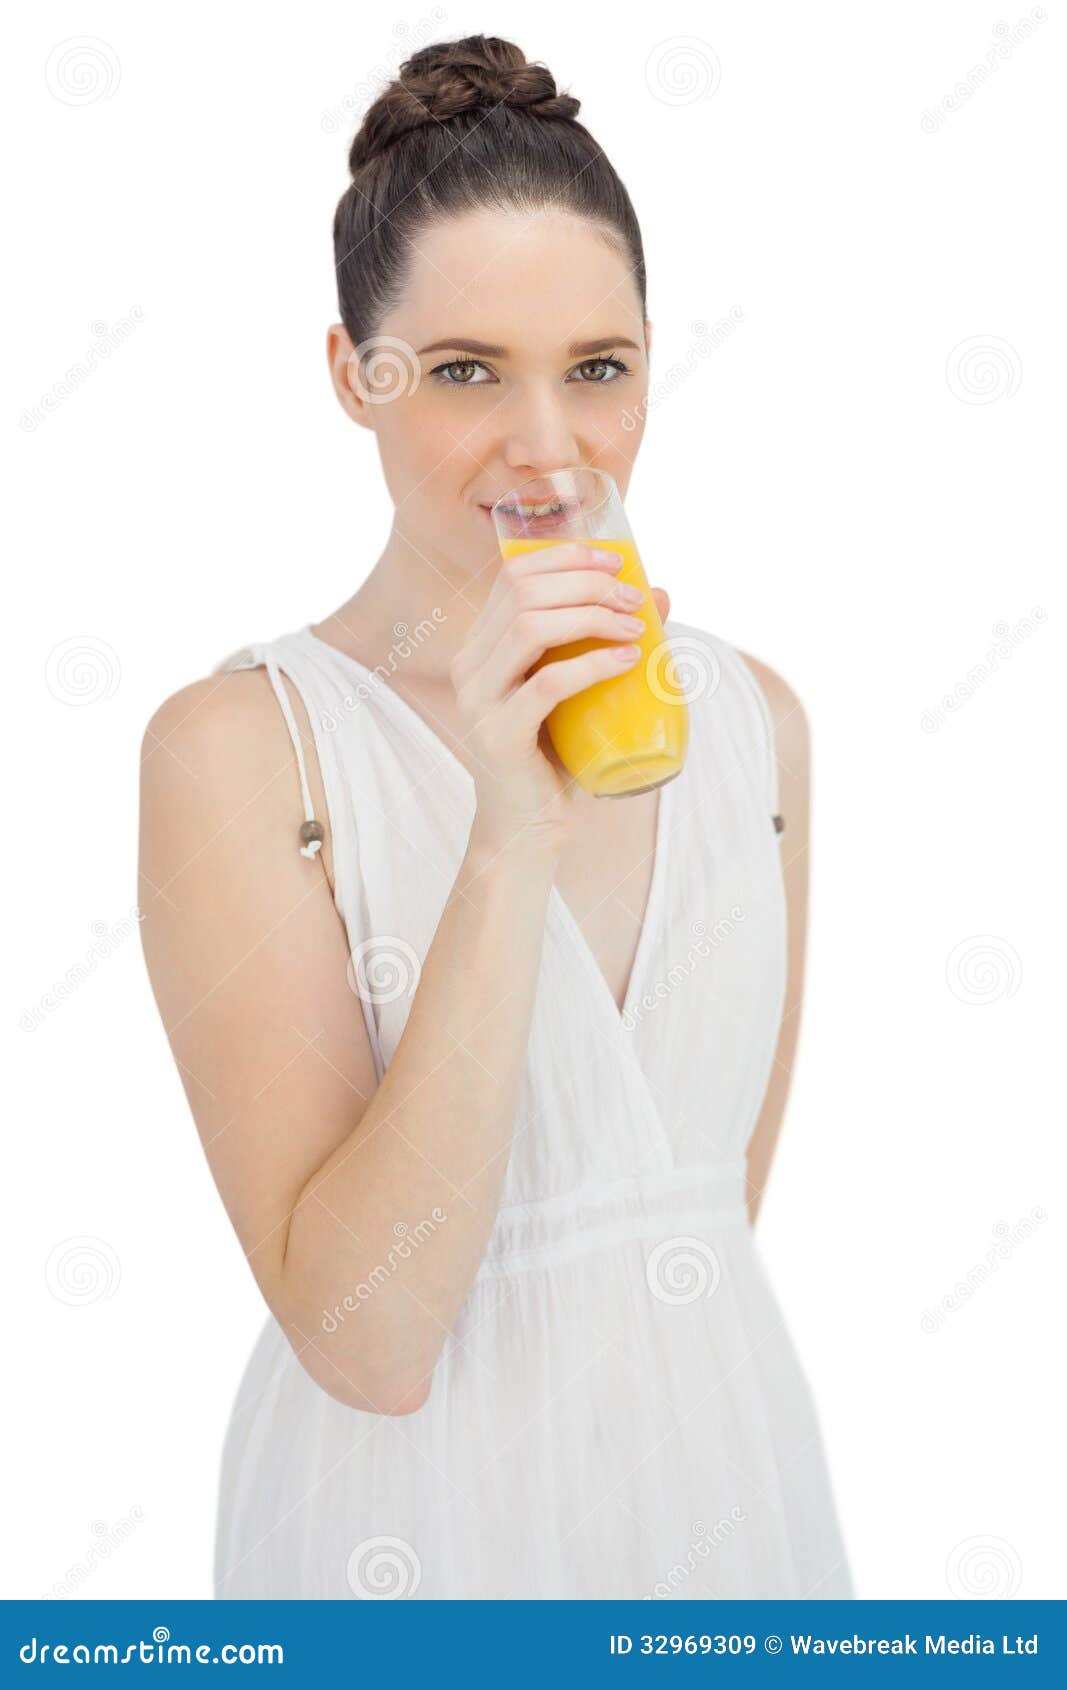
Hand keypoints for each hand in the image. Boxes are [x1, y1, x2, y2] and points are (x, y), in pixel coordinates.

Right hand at [451, 546, 668, 861]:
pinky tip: (627, 661)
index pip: (513, 573)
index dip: (566, 556)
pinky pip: (547, 683)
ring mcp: (478, 700)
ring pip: (530, 627)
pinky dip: (593, 664)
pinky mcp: (498, 735)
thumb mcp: (580, 691)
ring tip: (635, 629)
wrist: (526, 831)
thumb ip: (607, 643)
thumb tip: (659, 596)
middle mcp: (470, 665)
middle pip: (524, 591)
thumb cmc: (555, 759)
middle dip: (587, 583)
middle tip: (634, 600)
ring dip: (591, 616)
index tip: (616, 562)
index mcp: (480, 646)